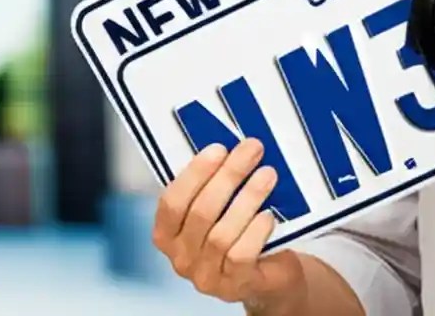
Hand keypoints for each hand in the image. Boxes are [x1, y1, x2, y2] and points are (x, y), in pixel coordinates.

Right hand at [152, 139, 307, 313]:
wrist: (268, 275)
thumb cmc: (237, 233)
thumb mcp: (215, 211)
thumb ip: (210, 186)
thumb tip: (228, 150)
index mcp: (166, 235)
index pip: (171, 202)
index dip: (194, 174)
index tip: (219, 149)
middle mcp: (180, 258)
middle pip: (201, 213)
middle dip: (228, 176)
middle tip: (251, 151)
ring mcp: (206, 276)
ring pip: (221, 234)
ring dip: (246, 199)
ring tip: (268, 175)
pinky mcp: (234, 286)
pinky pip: (240, 255)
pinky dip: (254, 231)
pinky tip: (268, 214)